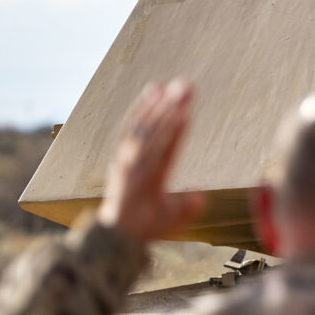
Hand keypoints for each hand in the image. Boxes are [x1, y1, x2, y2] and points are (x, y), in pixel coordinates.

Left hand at [96, 79, 202, 242]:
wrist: (115, 230)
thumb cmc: (148, 226)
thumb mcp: (170, 223)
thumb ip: (185, 209)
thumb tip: (199, 194)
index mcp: (150, 181)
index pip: (165, 151)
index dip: (175, 132)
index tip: (186, 112)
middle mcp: (135, 165)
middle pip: (156, 131)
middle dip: (171, 107)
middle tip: (187, 86)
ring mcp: (126, 157)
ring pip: (143, 125)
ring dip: (158, 103)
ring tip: (172, 84)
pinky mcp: (122, 151)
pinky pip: (131, 125)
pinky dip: (142, 108)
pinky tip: (152, 91)